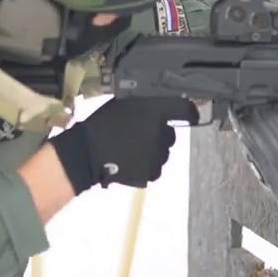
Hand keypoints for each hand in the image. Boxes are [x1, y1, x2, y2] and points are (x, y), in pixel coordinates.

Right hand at [48, 97, 196, 191]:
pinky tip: (130, 160)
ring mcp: (157, 156)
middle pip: (171, 134)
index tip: (190, 115)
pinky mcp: (150, 173)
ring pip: (163, 153)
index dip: (190, 113)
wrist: (87, 152)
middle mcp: (161, 134)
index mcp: (155, 112)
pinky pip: (154, 168)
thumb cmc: (102, 123)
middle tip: (140, 133)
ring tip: (131, 149)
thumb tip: (160, 103)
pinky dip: (146, 165)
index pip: (186, 111)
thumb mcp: (124, 103)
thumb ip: (145, 103)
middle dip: (160, 134)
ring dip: (153, 150)